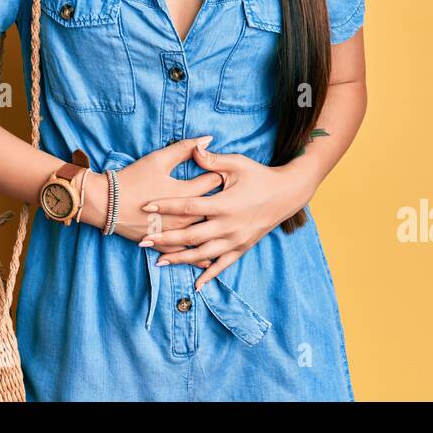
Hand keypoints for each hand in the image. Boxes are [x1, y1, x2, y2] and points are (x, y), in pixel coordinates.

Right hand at [87, 136, 223, 266]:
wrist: (105, 203)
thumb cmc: (133, 178)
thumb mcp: (159, 159)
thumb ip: (185, 148)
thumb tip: (208, 138)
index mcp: (184, 193)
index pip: (213, 182)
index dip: (221, 175)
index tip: (227, 173)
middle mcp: (183, 216)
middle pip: (211, 210)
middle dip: (222, 203)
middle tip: (232, 198)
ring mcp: (173, 232)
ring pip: (201, 234)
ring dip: (214, 230)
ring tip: (228, 226)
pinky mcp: (162, 243)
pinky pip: (184, 252)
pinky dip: (197, 256)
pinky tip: (210, 259)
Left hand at [137, 141, 312, 291]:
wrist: (288, 193)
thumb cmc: (260, 175)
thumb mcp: (237, 164)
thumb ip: (212, 160)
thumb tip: (193, 148)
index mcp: (225, 203)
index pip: (189, 206)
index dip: (166, 206)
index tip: (147, 206)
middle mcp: (229, 225)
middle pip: (191, 236)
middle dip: (165, 239)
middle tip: (143, 241)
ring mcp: (236, 239)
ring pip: (203, 254)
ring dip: (180, 259)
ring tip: (159, 262)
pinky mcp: (243, 247)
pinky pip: (223, 264)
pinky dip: (209, 275)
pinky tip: (196, 284)